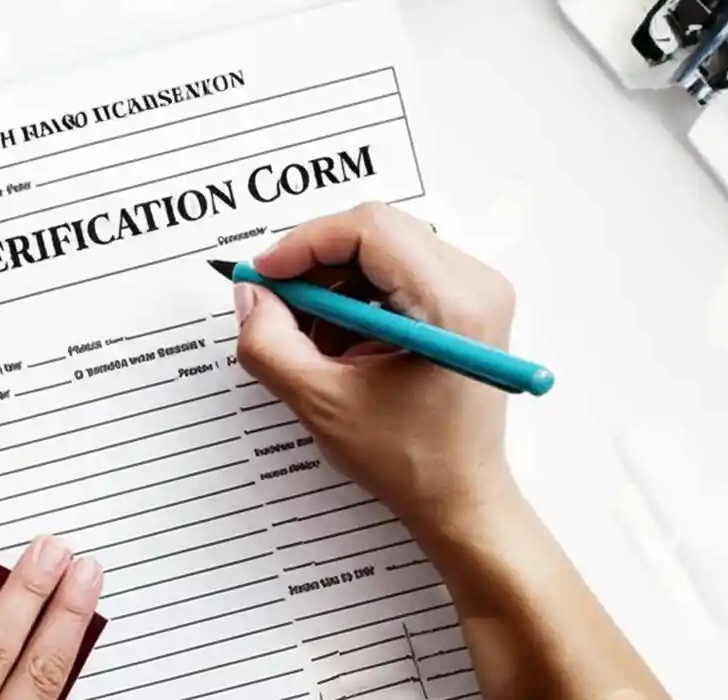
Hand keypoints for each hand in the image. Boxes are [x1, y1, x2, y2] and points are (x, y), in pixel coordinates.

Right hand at [234, 202, 518, 531]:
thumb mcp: (321, 403)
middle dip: (317, 263)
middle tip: (280, 305)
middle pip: (377, 232)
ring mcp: (476, 292)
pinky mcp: (465, 303)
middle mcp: (476, 285)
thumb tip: (251, 296)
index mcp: (452, 306)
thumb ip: (270, 344)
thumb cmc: (409, 460)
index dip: (307, 244)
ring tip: (317, 339)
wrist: (459, 498)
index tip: (266, 276)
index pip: (371, 230)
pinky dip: (356, 295)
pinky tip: (343, 342)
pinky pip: (398, 270)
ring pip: (384, 248)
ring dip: (335, 283)